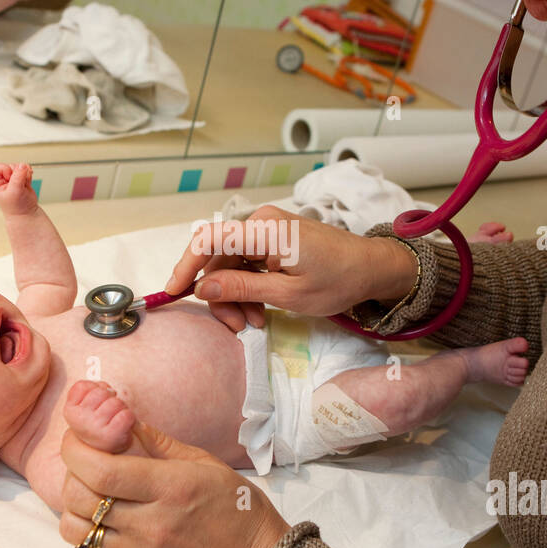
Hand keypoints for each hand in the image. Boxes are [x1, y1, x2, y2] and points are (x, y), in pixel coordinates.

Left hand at [0, 162, 38, 215]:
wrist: (26, 213)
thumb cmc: (16, 207)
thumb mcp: (15, 191)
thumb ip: (18, 177)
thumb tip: (22, 165)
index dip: (4, 170)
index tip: (10, 179)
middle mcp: (2, 180)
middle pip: (9, 165)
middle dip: (16, 172)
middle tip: (19, 182)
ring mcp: (12, 179)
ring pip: (18, 166)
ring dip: (24, 173)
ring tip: (24, 184)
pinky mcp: (21, 178)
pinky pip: (25, 169)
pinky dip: (28, 174)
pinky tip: (28, 182)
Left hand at [58, 381, 291, 547]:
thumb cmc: (237, 508)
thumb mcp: (203, 463)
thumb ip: (156, 441)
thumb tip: (118, 418)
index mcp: (170, 487)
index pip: (100, 470)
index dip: (76, 451)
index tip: (76, 440)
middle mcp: (151, 523)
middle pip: (82, 497)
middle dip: (72, 474)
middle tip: (83, 464)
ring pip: (78, 530)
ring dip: (74, 508)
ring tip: (91, 497)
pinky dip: (83, 539)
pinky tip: (100, 526)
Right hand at [163, 206, 416, 330]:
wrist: (372, 268)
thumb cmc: (338, 281)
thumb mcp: (289, 294)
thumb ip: (242, 288)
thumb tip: (201, 287)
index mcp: (265, 230)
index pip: (209, 240)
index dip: (185, 265)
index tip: (174, 293)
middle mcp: (261, 222)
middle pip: (218, 257)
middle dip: (219, 293)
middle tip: (235, 326)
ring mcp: (267, 229)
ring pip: (230, 264)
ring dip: (234, 295)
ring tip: (252, 323)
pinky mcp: (273, 239)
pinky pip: (246, 262)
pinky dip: (246, 288)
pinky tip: (258, 311)